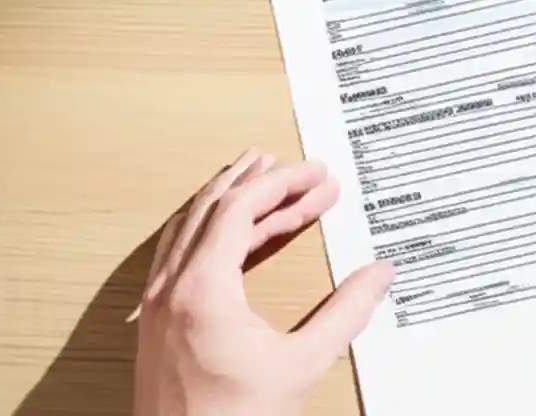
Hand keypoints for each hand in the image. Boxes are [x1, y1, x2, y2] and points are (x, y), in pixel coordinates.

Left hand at [135, 150, 394, 415]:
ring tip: (267, 185)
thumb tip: (379, 275)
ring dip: (232, 202)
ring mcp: (157, 306)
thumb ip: (346, 312)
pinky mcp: (157, 324)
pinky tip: (235, 237)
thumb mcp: (302, 364)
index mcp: (201, 290)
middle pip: (213, 209)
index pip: (238, 209)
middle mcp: (170, 290)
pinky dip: (212, 232)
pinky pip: (180, 255)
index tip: (314, 173)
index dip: (281, 184)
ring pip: (192, 229)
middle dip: (260, 183)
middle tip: (299, 171)